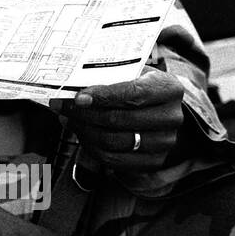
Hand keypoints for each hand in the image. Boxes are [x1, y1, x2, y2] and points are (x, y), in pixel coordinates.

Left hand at [63, 68, 185, 172]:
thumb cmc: (139, 87)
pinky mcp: (153, 162)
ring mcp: (165, 142)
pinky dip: (90, 147)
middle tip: (61, 106)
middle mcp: (172, 117)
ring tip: (67, 118)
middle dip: (84, 113)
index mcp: (169, 89)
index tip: (78, 97)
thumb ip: (108, 76)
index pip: (135, 93)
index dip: (104, 96)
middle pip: (120, 119)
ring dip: (83, 130)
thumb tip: (73, 83)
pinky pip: (113, 159)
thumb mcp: (131, 73)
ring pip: (113, 141)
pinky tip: (80, 133)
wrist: (159, 111)